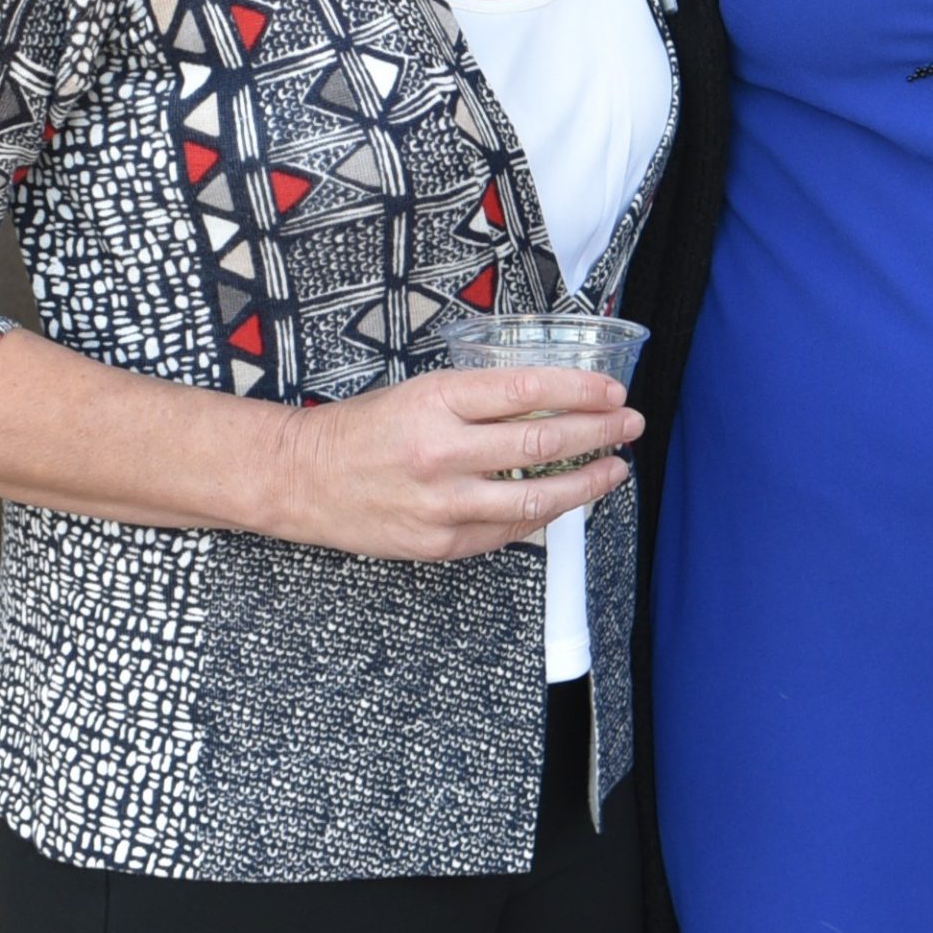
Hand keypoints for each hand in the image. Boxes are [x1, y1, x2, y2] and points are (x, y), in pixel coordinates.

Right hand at [266, 366, 643, 561]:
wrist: (301, 478)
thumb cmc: (365, 429)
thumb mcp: (421, 392)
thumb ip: (481, 399)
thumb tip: (554, 401)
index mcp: (437, 401)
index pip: (528, 390)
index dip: (581, 390)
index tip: (614, 390)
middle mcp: (442, 451)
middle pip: (542, 443)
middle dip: (599, 432)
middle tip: (631, 424)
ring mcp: (442, 503)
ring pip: (536, 498)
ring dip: (588, 482)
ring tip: (616, 467)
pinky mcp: (440, 543)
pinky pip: (509, 530)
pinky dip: (546, 514)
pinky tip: (569, 500)